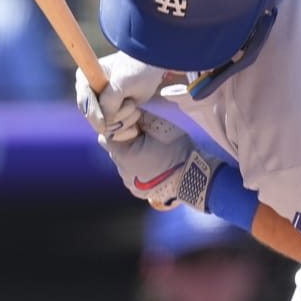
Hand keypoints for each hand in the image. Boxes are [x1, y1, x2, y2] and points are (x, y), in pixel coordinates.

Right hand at [76, 52, 167, 142]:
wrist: (152, 67)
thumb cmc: (138, 69)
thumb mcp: (123, 82)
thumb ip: (110, 100)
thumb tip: (102, 123)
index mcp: (85, 78)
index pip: (85, 103)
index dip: (93, 115)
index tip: (103, 126)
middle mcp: (87, 93)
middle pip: (93, 118)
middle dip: (116, 117)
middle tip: (133, 104)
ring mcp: (97, 105)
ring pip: (105, 127)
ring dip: (124, 121)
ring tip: (136, 107)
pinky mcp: (108, 115)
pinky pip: (112, 132)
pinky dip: (125, 129)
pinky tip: (136, 123)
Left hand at [100, 110, 217, 208]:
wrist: (194, 177)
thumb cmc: (177, 149)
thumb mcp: (159, 125)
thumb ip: (140, 116)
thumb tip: (130, 109)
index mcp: (124, 154)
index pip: (106, 135)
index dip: (118, 126)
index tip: (134, 124)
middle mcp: (122, 171)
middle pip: (115, 149)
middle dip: (125, 139)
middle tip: (144, 135)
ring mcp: (129, 183)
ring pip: (123, 162)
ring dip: (132, 153)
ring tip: (151, 151)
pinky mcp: (137, 192)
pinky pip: (131, 174)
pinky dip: (138, 167)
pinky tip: (153, 164)